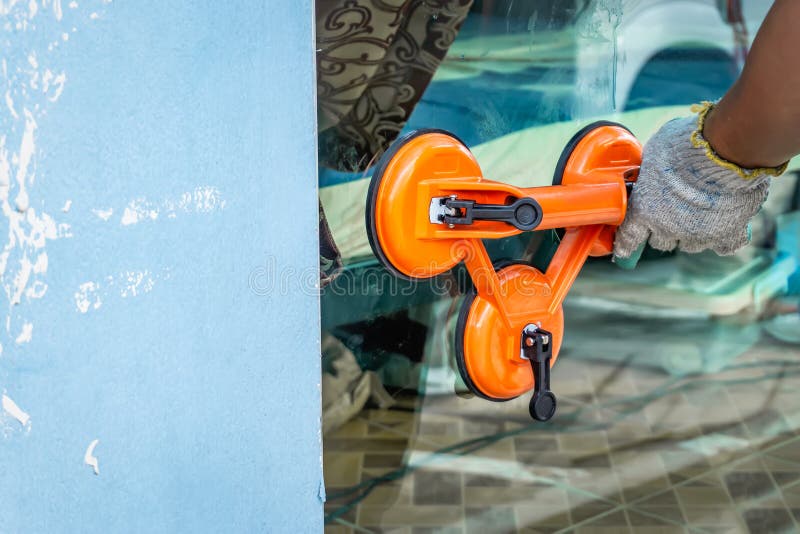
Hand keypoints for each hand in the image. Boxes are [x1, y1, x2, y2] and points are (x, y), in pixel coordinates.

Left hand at [612, 107, 781, 268]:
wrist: (726, 148)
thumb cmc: (684, 144)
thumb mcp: (654, 153)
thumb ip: (651, 170)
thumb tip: (651, 170)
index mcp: (644, 210)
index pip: (629, 237)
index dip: (626, 244)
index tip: (624, 253)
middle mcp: (668, 228)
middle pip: (661, 242)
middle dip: (664, 229)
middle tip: (673, 210)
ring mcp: (698, 234)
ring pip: (690, 245)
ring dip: (692, 232)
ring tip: (701, 211)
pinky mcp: (728, 233)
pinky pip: (724, 246)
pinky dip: (723, 239)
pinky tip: (725, 226)